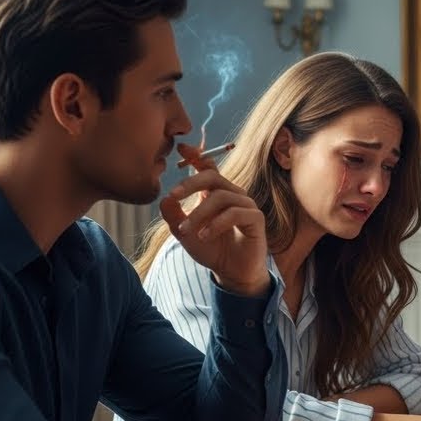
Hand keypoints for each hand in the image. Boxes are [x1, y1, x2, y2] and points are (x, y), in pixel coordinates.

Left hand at [160, 143, 267, 296]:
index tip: (181, 148)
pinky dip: (216, 224)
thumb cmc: (211, 250)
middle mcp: (233, 195)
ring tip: (186, 230)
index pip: (208, 169)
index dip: (196, 157)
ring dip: (199, 213)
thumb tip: (164, 198)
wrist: (231, 272)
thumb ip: (174, 215)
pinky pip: (235, 213)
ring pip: (221, 197)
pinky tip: (205, 236)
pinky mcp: (256, 219)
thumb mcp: (184, 233)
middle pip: (213, 177)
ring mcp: (246, 205)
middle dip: (191, 183)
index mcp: (217, 194)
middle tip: (174, 195)